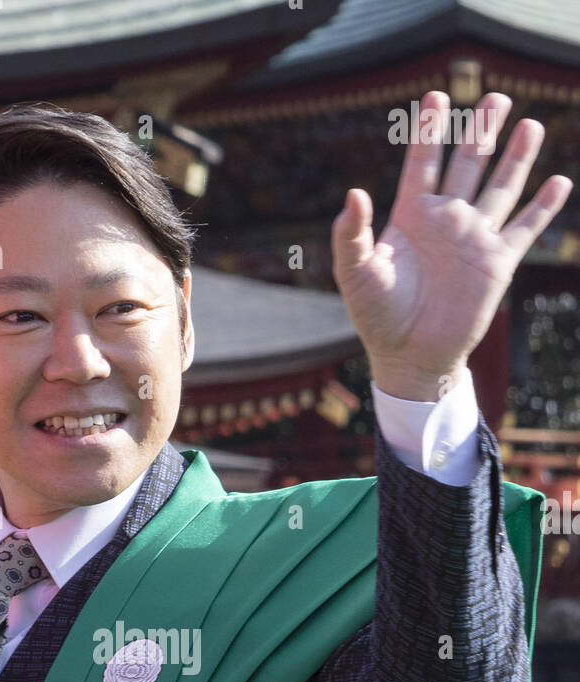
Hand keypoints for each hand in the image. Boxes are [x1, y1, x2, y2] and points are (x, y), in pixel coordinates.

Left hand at [331, 91, 572, 399]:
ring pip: (500, 187)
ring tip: (529, 123)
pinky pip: (525, 229)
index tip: (435, 96)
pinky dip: (543, 207)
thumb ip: (351, 234)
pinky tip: (559, 182)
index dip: (429, 130)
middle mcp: (446, 220)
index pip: (422, 162)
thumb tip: (353, 193)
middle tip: (495, 98)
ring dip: (516, 157)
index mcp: (411, 215)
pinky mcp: (496, 263)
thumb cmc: (376, 317)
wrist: (410, 356)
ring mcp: (474, 239)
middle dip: (482, 130)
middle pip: (468, 163)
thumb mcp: (355, 274)